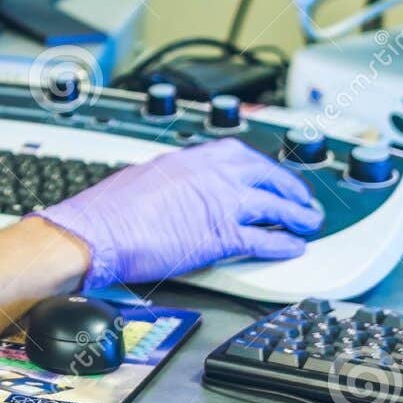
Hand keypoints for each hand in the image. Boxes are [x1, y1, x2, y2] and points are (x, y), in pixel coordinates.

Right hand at [32, 138, 324, 289]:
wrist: (94, 232)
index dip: (261, 166)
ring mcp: (217, 203)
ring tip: (307, 222)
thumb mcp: (141, 178)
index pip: (237, 154)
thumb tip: (175, 189)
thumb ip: (168, 180)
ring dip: (296, 213)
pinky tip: (293, 248)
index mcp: (186, 159)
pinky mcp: (219, 236)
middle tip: (300, 197)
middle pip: (264, 173)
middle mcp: (207, 175)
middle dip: (288, 185)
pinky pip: (264, 238)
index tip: (268, 174)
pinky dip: (284, 244)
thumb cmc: (104, 211)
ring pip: (273, 204)